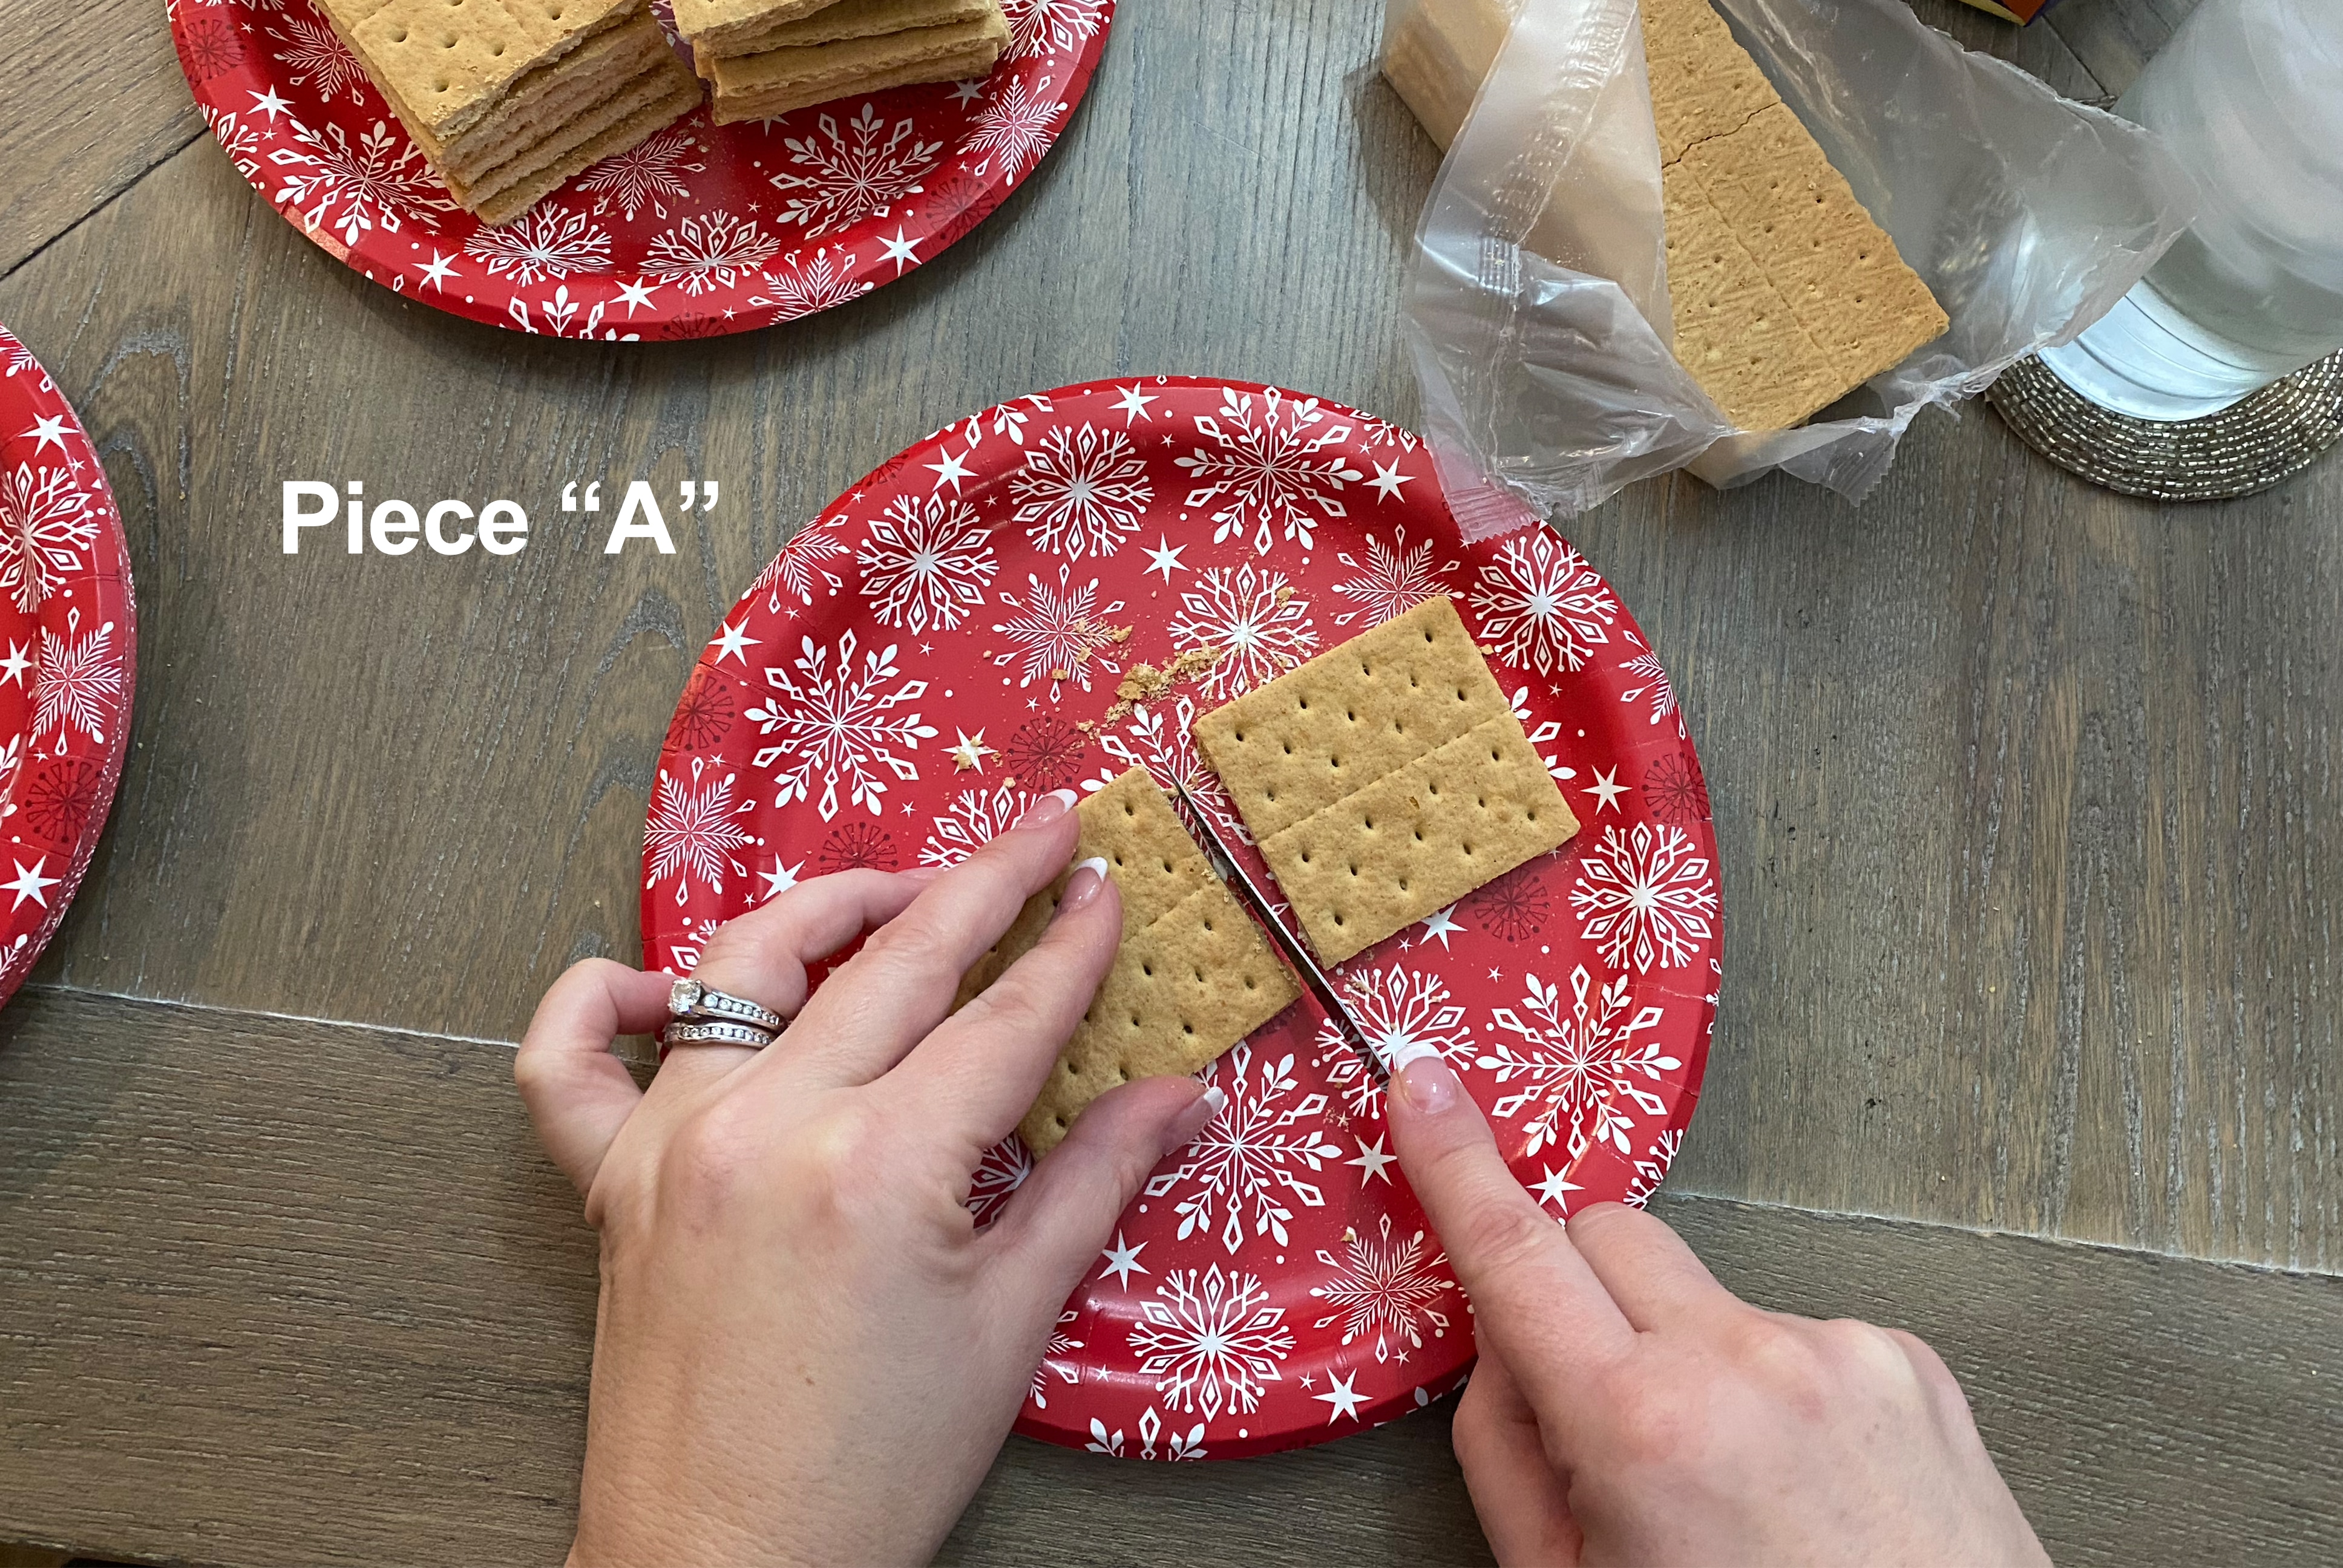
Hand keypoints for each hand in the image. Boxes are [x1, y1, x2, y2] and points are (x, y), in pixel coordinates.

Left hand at [516, 790, 1219, 1567]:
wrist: (729, 1567)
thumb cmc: (874, 1469)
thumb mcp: (1011, 1323)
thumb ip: (1094, 1185)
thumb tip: (1175, 1097)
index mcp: (881, 1167)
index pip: (1001, 1016)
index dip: (1066, 945)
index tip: (1101, 886)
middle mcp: (767, 1127)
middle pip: (895, 959)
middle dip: (983, 881)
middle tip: (1039, 833)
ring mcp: (674, 1145)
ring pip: (744, 967)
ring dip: (831, 907)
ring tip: (898, 890)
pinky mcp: (610, 1183)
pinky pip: (570, 1062)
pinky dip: (598, 1001)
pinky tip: (654, 982)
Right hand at [1384, 1053, 2048, 1567]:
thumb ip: (1508, 1452)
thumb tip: (1503, 1346)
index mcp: (1643, 1427)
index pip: (1515, 1252)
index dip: (1453, 1162)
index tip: (1421, 1086)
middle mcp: (1748, 1364)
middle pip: (1607, 1234)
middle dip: (1576, 1290)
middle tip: (1593, 1403)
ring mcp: (1842, 1352)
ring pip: (1703, 1292)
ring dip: (1687, 1356)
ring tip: (1730, 1484)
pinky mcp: (1908, 1361)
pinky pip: (1793, 1329)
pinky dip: (1774, 1386)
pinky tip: (1799, 1481)